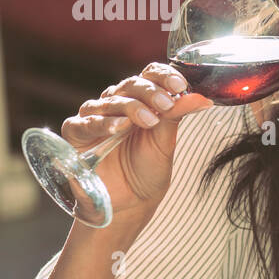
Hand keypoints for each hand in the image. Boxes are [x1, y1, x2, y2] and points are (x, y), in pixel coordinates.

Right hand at [60, 63, 212, 218]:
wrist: (131, 202)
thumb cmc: (148, 169)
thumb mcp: (166, 141)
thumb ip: (177, 116)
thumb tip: (202, 98)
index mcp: (140, 100)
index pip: (149, 75)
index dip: (164, 76)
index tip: (181, 86)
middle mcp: (116, 103)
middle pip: (130, 85)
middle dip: (151, 92)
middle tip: (166, 104)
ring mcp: (95, 116)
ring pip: (110, 101)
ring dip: (131, 108)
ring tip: (148, 120)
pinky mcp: (76, 134)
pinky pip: (86, 123)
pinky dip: (103, 123)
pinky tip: (120, 127)